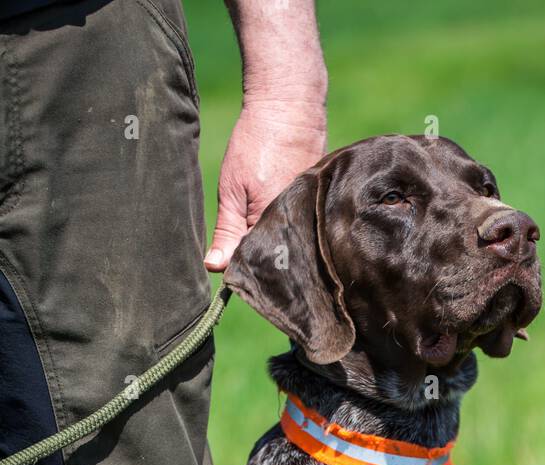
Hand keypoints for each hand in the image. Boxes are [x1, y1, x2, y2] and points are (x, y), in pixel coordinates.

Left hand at [204, 100, 326, 271]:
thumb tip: (214, 266)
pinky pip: (303, 225)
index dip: (243, 266)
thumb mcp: (232, 190)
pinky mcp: (320, 204)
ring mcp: (313, 215)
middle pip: (278, 256)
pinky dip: (291, 223)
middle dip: (261, 255)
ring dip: (276, 239)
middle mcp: (300, 227)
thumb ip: (226, 231)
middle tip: (246, 236)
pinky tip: (281, 207)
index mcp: (276, 228)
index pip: (258, 264)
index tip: (230, 263)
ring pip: (291, 241)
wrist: (290, 107)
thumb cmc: (257, 144)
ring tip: (265, 218)